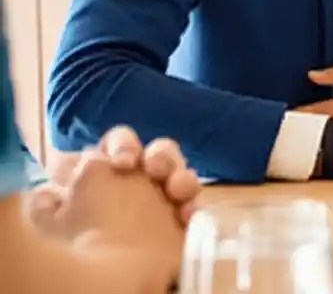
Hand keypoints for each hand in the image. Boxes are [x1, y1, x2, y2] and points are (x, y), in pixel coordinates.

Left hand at [28, 150, 184, 289]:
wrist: (104, 284)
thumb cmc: (73, 249)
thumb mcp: (46, 220)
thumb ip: (49, 196)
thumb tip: (47, 190)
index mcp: (101, 177)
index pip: (116, 145)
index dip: (122, 145)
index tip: (123, 162)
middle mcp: (134, 185)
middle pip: (155, 152)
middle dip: (160, 155)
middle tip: (155, 169)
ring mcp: (159, 201)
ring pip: (178, 171)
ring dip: (180, 174)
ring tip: (177, 190)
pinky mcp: (181, 222)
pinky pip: (194, 203)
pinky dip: (193, 206)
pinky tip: (186, 216)